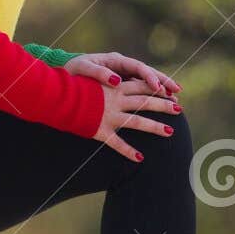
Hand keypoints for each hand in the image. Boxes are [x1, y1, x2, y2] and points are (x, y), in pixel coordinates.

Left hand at [61, 51, 180, 96]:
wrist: (65, 75)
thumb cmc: (73, 71)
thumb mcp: (83, 69)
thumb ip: (99, 73)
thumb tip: (116, 80)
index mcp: (115, 61)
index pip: (137, 67)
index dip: (149, 76)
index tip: (158, 87)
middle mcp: (123, 67)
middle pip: (148, 73)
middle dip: (163, 82)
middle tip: (177, 92)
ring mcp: (124, 76)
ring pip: (146, 82)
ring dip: (161, 89)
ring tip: (175, 99)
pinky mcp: (121, 86)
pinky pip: (139, 90)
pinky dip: (151, 96)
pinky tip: (162, 103)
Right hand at [63, 58, 181, 163]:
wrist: (55, 95)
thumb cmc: (70, 83)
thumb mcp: (89, 75)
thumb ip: (104, 78)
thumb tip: (119, 79)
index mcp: (115, 86)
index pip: (141, 85)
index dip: (157, 87)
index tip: (171, 91)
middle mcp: (115, 100)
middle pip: (145, 102)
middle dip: (164, 105)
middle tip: (179, 109)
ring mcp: (109, 116)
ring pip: (138, 122)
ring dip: (155, 127)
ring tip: (170, 132)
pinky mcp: (100, 130)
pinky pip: (117, 143)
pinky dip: (128, 151)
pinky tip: (140, 158)